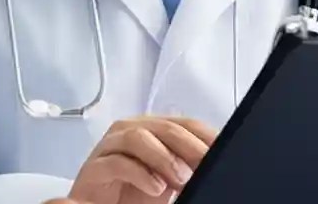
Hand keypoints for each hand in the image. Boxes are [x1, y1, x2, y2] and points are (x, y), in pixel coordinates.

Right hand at [68, 116, 216, 203]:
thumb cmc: (135, 193)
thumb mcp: (169, 179)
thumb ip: (186, 166)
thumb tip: (215, 163)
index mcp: (153, 129)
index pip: (186, 124)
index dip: (206, 136)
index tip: (224, 151)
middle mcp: (130, 131)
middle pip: (164, 127)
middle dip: (188, 147)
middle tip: (204, 166)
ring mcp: (110, 147)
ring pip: (137, 137)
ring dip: (163, 158)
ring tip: (180, 180)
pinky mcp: (94, 167)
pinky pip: (116, 162)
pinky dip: (139, 174)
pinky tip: (155, 187)